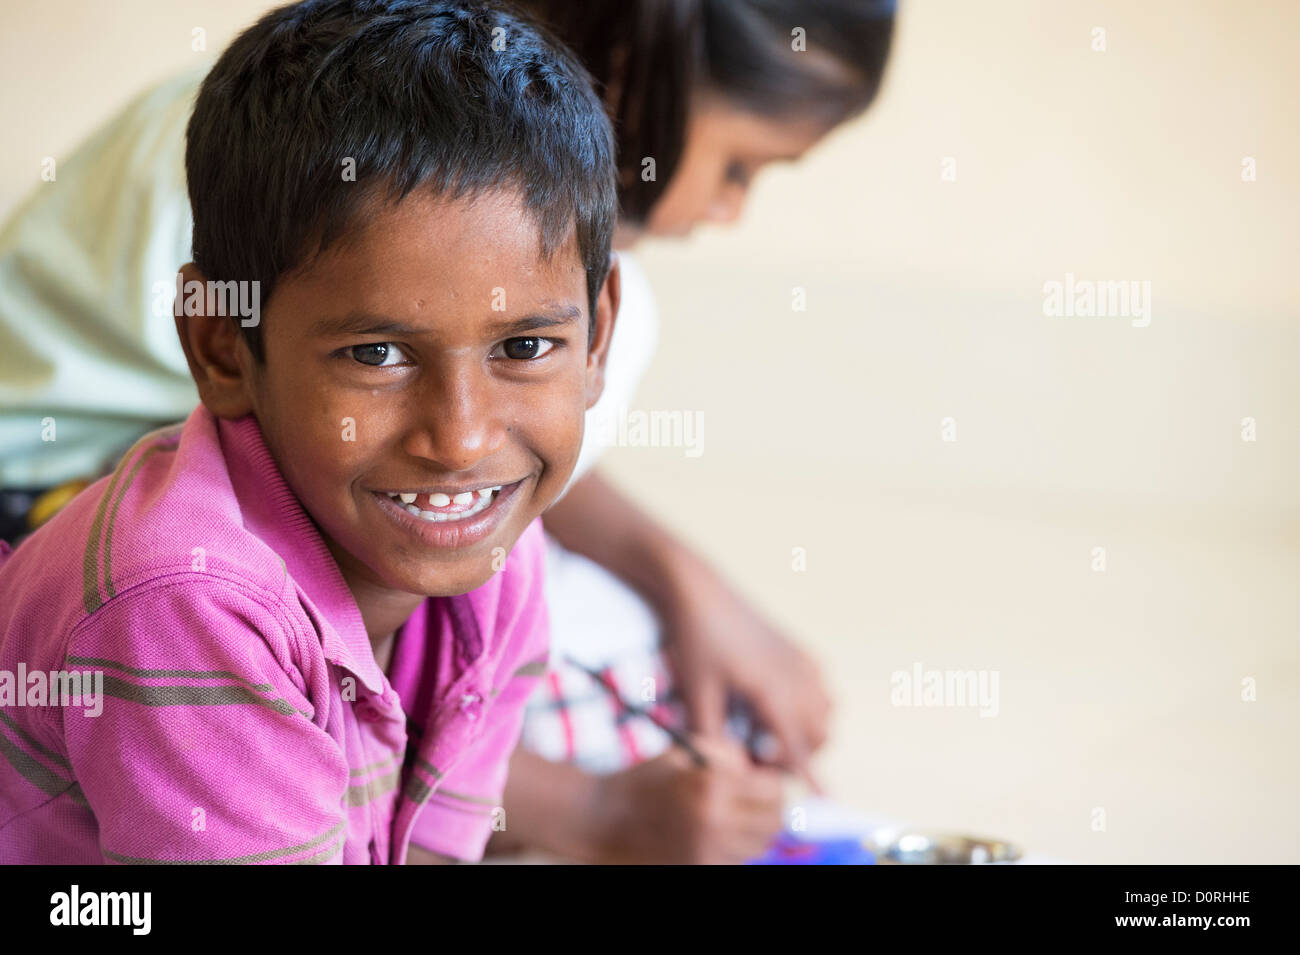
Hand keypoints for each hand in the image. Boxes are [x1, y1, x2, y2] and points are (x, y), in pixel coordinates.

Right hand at [590, 735, 784, 863]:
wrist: (603, 820)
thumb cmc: (646, 779)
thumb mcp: (687, 751)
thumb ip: (730, 755)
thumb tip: (763, 773)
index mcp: (711, 787)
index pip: (775, 792)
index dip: (776, 785)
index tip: (769, 783)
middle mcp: (714, 824)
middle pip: (773, 825)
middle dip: (770, 810)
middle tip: (758, 801)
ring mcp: (707, 853)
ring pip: (757, 847)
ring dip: (752, 831)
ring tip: (729, 816)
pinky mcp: (699, 871)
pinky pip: (736, 862)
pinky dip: (733, 850)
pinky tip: (712, 835)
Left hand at [661, 557, 832, 790]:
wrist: (699, 592)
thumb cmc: (695, 642)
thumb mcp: (697, 695)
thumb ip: (711, 740)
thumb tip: (725, 772)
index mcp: (773, 693)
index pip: (799, 748)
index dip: (809, 777)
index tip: (821, 800)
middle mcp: (797, 677)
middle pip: (819, 735)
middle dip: (798, 754)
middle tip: (758, 755)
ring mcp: (801, 660)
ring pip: (826, 712)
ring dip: (808, 730)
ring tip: (767, 731)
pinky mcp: (798, 648)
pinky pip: (821, 687)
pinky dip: (810, 704)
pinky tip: (777, 702)